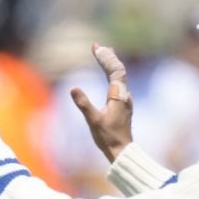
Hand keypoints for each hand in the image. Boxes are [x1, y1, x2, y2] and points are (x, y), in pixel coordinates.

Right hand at [69, 45, 133, 161]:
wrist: (122, 151)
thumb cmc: (108, 137)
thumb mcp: (93, 121)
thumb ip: (83, 104)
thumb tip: (73, 88)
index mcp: (118, 95)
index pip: (114, 70)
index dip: (106, 57)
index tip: (96, 47)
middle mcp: (124, 95)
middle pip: (118, 70)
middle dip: (108, 57)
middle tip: (98, 47)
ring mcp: (124, 100)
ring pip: (120, 77)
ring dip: (111, 64)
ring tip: (105, 54)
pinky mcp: (122, 106)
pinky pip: (119, 84)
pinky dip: (112, 75)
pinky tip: (110, 76)